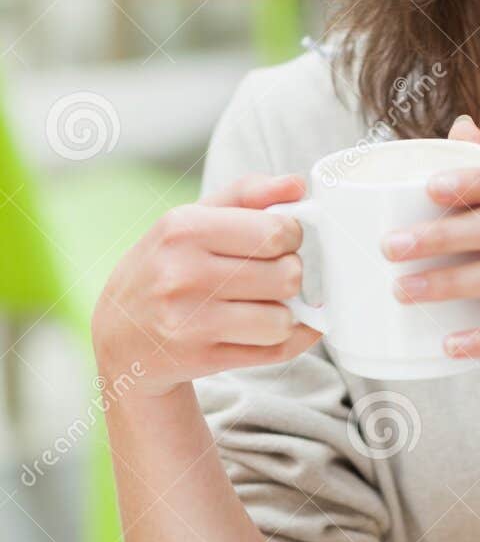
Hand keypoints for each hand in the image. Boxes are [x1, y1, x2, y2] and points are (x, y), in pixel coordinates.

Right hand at [91, 173, 322, 397]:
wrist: (120, 337)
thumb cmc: (164, 269)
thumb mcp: (191, 220)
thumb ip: (247, 194)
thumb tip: (296, 184)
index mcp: (183, 229)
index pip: (276, 232)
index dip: (292, 238)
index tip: (279, 243)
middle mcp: (183, 273)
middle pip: (287, 276)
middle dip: (289, 276)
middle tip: (270, 277)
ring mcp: (190, 320)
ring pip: (283, 319)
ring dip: (284, 315)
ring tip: (261, 306)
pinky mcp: (200, 357)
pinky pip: (274, 350)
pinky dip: (284, 340)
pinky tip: (265, 330)